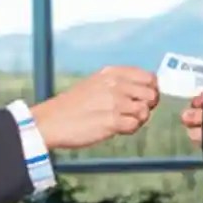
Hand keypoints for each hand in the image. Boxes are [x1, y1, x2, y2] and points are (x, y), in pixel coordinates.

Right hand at [30, 66, 158, 149]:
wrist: (50, 121)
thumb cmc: (73, 105)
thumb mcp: (96, 83)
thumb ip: (120, 83)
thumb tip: (146, 89)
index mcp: (112, 73)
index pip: (149, 77)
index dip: (151, 90)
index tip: (143, 99)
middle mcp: (115, 85)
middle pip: (151, 95)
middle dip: (148, 106)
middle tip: (135, 113)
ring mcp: (114, 102)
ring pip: (145, 111)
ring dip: (138, 120)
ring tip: (123, 121)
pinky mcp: (111, 121)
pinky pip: (135, 125)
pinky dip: (130, 129)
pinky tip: (117, 129)